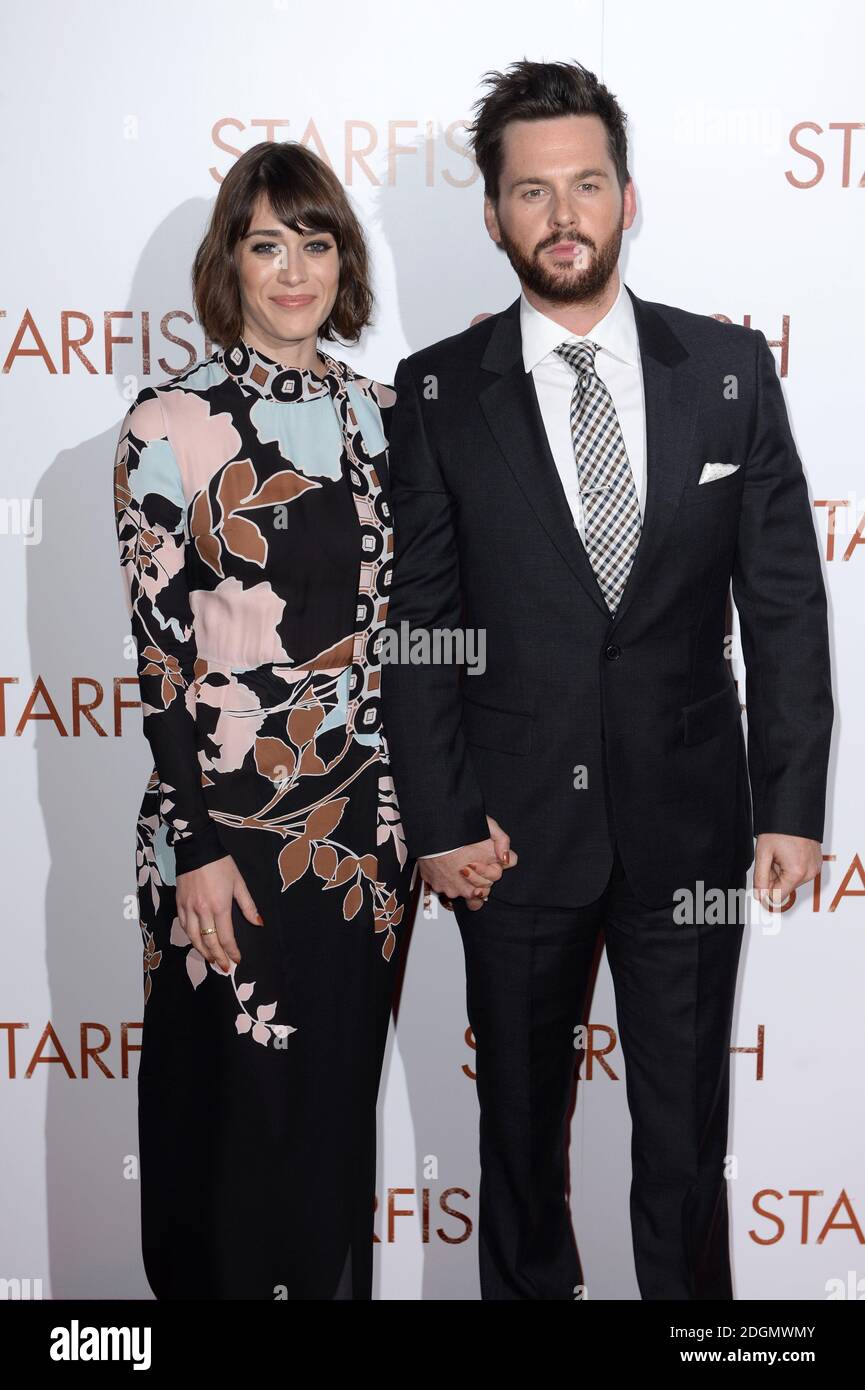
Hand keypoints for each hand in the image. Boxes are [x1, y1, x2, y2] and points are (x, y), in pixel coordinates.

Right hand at [175, 854, 263, 971]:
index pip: (226, 937)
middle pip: (209, 941)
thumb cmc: (221, 864)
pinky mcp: (178, 903)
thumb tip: (258, 923)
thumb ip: (248, 906)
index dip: (232, 951)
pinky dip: (190, 937)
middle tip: (224, 967)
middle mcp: (202, 910)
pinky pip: (183, 926)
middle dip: (218, 957)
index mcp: (220, 906)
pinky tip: (196, 941)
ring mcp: (188, 907)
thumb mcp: (239, 883)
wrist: (197, 848)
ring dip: (202, 951)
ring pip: (193, 937)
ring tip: (211, 959)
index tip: (237, 960)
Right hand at [419, 815, 516, 911]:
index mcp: (485, 874)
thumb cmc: (459, 829)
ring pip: (462, 892)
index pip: (495, 879)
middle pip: (481, 891)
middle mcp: (469, 887)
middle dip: (478, 878)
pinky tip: (444, 864)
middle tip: (470, 862)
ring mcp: (452, 889)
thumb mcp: (489, 827)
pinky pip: (444, 887)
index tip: (482, 858)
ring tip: (456, 863)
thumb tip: (506, 859)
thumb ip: (502, 842)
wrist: (431, 829)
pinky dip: (445, 878)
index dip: (491, 866)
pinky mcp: (437, 886)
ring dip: (461, 881)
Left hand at [753, 833, 821, 906]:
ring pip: (791, 880)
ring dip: (781, 871)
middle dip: (773, 877)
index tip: (759, 883)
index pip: (777, 897)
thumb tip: (760, 895)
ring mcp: (815, 868)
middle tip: (770, 859)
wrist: (794, 812)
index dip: (765, 890)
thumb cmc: (780, 829)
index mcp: (797, 873)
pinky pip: (800, 872)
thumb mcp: (763, 854)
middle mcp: (810, 873)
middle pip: (785, 888)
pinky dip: (790, 866)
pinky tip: (787, 853)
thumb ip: (760, 878)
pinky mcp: (816, 863)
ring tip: (779, 854)